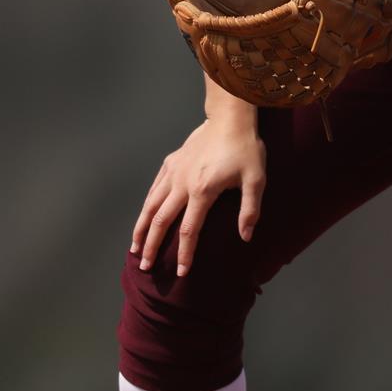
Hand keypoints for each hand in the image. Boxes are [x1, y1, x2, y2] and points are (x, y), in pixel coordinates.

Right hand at [131, 114, 266, 276]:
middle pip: (161, 221)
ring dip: (141, 228)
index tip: (181, 272)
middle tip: (145, 267)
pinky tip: (144, 217)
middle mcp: (182, 183)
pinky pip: (155, 188)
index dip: (185, 253)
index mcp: (203, 191)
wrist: (230, 118)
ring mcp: (174, 172)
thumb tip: (245, 237)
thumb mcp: (256, 179)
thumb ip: (250, 210)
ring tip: (135, 247)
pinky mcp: (171, 162)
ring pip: (151, 204)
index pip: (189, 230)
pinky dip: (147, 205)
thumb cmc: (245, 149)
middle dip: (152, 246)